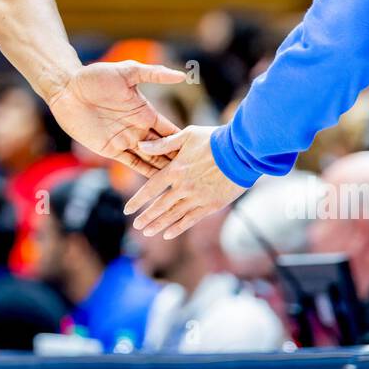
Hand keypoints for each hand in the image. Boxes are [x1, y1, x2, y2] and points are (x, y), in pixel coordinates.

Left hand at [46, 60, 185, 176]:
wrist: (67, 89)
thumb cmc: (95, 76)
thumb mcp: (126, 72)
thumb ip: (153, 74)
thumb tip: (182, 75)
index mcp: (146, 112)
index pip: (171, 131)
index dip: (185, 142)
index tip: (204, 154)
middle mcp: (139, 128)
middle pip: (164, 150)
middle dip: (179, 162)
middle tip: (199, 176)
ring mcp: (125, 140)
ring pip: (150, 160)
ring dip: (164, 172)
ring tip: (183, 185)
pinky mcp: (110, 149)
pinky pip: (131, 164)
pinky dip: (144, 174)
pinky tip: (157, 186)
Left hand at [125, 125, 244, 238]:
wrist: (242, 152)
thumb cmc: (214, 140)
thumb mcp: (187, 135)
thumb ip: (163, 143)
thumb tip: (140, 146)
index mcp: (175, 170)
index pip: (150, 189)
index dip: (137, 200)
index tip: (127, 210)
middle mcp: (183, 187)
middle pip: (159, 206)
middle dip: (146, 217)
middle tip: (136, 226)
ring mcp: (197, 198)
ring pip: (173, 215)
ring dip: (158, 225)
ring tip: (147, 232)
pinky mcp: (211, 205)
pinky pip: (190, 219)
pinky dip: (178, 228)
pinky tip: (168, 234)